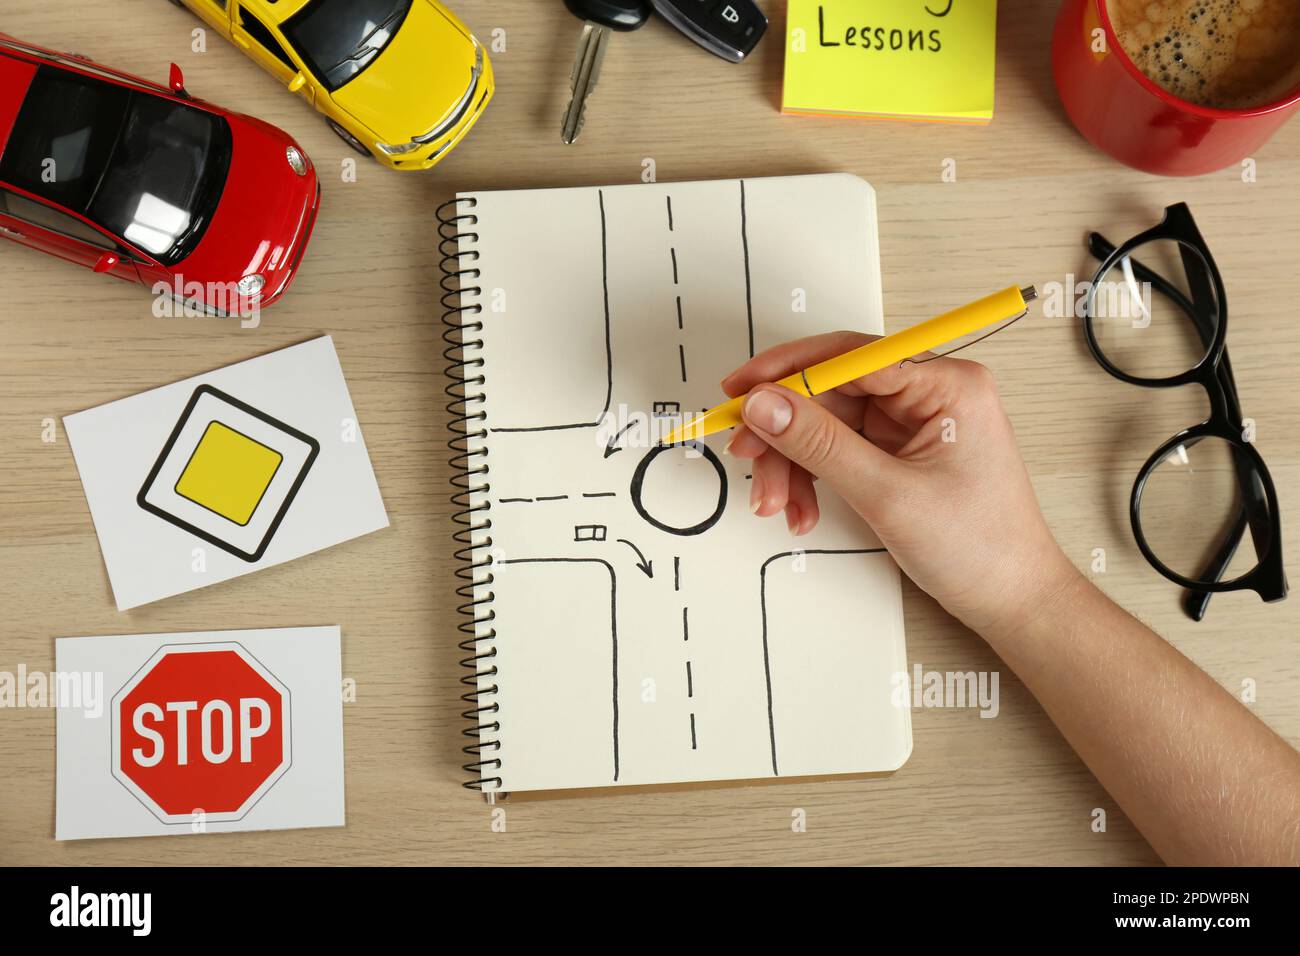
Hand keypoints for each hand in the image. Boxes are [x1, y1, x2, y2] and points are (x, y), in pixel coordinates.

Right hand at [722, 332, 1078, 634]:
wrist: (1011, 600)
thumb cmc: (981, 548)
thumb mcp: (888, 494)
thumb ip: (820, 444)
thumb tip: (765, 404)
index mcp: (947, 385)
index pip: (851, 356)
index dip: (789, 370)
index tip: (742, 390)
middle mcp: (929, 395)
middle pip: (831, 393)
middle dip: (786, 433)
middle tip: (749, 458)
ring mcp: (913, 425)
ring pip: (827, 425)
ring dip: (794, 464)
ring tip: (778, 504)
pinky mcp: (899, 453)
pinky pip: (838, 450)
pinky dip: (812, 478)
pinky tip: (803, 508)